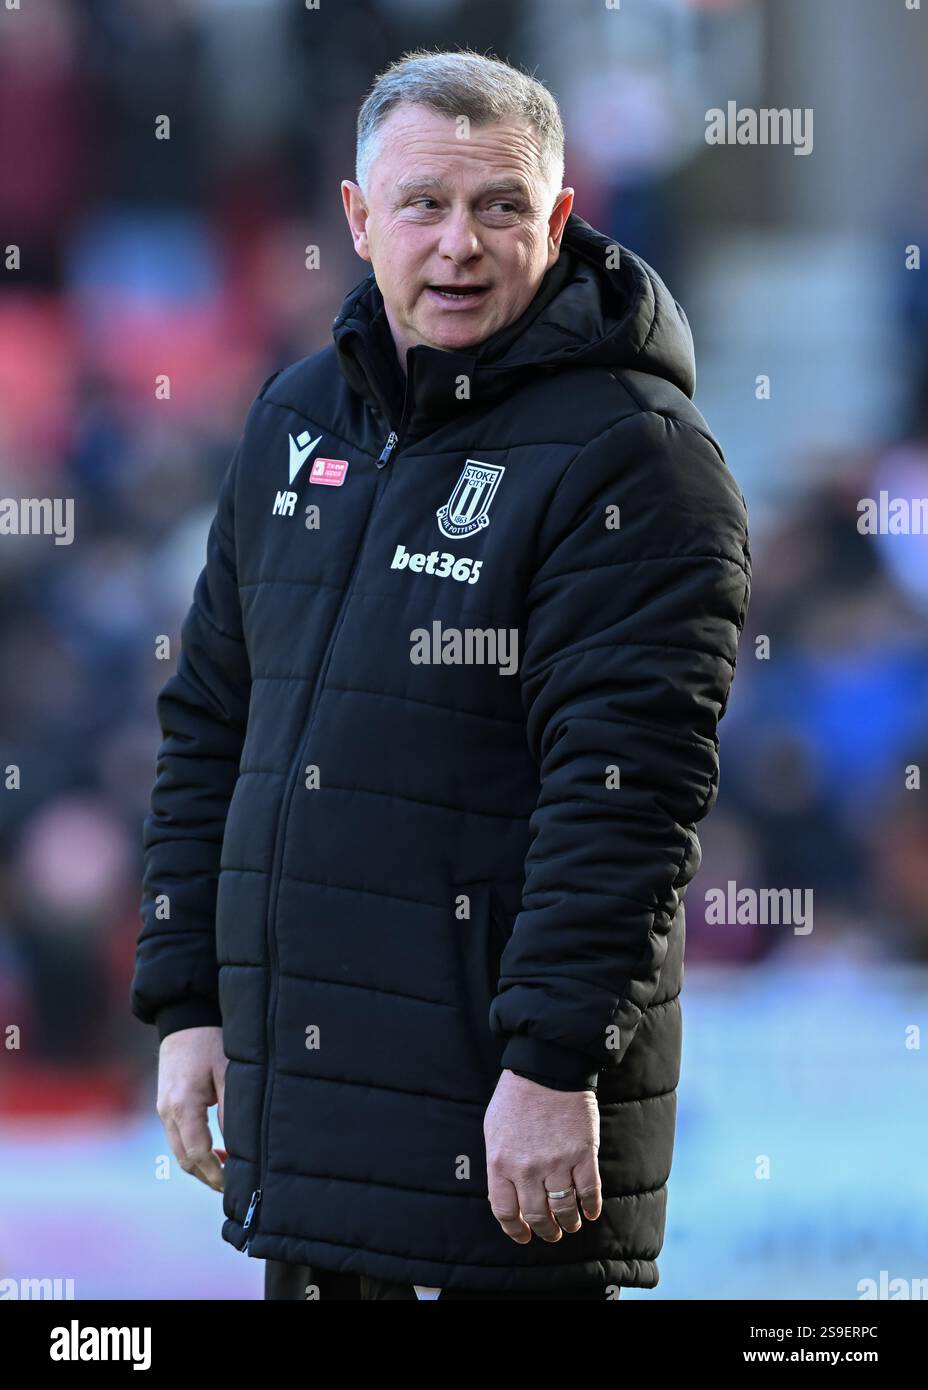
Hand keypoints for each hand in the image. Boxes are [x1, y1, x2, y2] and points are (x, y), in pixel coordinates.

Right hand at [156, 1025, 227, 1192]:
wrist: (184, 1018)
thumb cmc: (210, 1041)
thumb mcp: (228, 1072)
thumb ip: (231, 1110)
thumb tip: (239, 1147)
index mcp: (182, 1106)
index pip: (197, 1154)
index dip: (216, 1174)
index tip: (234, 1185)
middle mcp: (167, 1112)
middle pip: (185, 1160)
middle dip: (208, 1176)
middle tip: (233, 1186)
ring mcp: (163, 1109)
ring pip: (179, 1151)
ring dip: (200, 1165)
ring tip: (227, 1171)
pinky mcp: (164, 1104)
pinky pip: (178, 1137)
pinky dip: (194, 1149)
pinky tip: (215, 1148)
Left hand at [483, 1069, 601, 1242]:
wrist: (546, 1068)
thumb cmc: (516, 1097)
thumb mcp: (494, 1130)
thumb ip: (499, 1163)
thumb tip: (506, 1194)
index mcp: (500, 1162)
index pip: (505, 1211)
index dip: (515, 1230)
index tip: (524, 1236)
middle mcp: (527, 1168)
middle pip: (536, 1216)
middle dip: (545, 1231)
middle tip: (551, 1233)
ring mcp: (556, 1162)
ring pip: (563, 1209)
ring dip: (567, 1223)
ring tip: (570, 1225)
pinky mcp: (583, 1154)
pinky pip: (588, 1192)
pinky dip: (590, 1207)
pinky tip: (590, 1212)